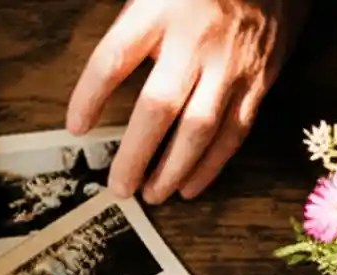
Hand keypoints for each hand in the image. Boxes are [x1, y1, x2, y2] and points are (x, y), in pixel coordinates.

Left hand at [67, 0, 297, 203]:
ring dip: (173, 170)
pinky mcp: (260, 79)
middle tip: (119, 186)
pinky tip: (191, 185)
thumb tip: (103, 73)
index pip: (113, 59)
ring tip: (151, 194)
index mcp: (161, 10)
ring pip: (199, 129)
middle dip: (135, 155)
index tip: (76, 127)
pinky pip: (234, 131)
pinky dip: (212, 165)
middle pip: (158, 108)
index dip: (89, 97)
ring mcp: (231, 63)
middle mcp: (196, 40)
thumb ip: (132, 25)